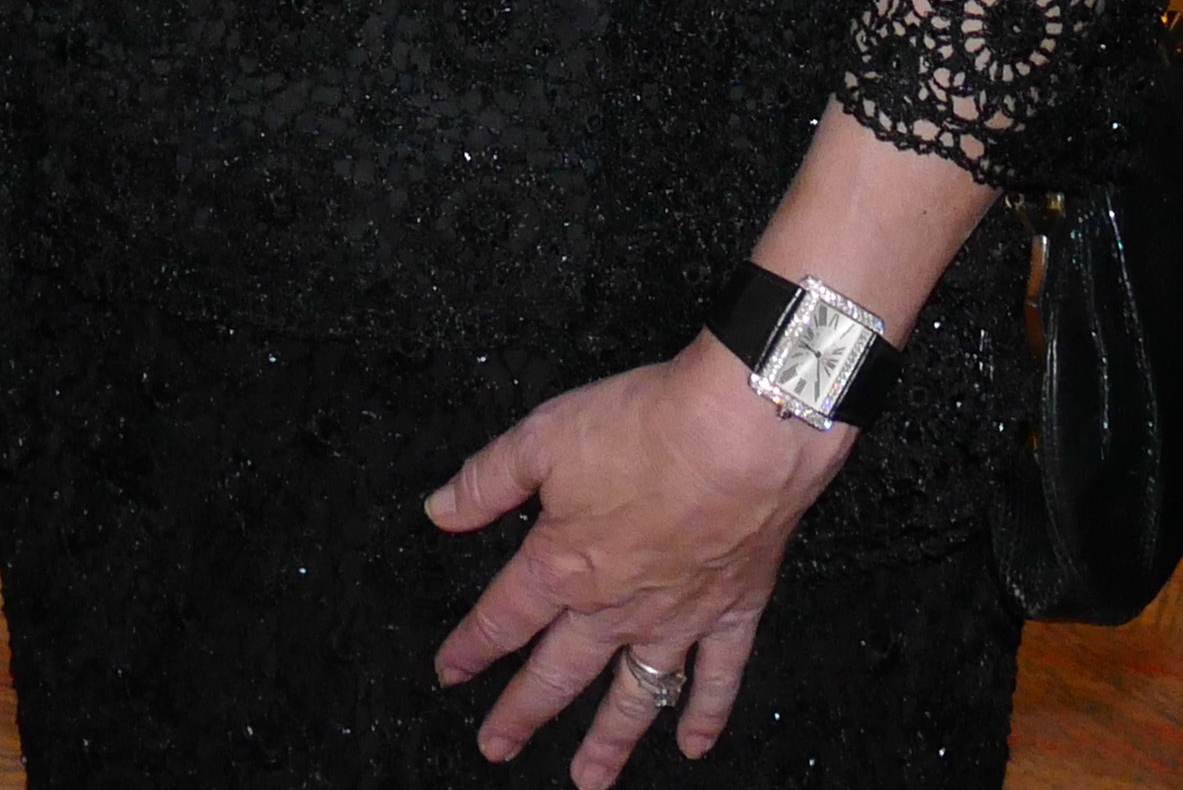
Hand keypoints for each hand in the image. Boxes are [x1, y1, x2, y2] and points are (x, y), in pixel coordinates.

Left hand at [427, 333, 855, 781]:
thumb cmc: (646, 426)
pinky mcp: (732, 610)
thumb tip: (441, 511)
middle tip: (497, 747)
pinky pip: (717, 677)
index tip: (450, 672)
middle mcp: (614, 605)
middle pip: (559, 672)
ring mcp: (676, 616)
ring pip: (634, 694)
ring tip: (587, 779)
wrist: (742, 430)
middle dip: (522, 712)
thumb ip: (488, 480)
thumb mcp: (544, 436)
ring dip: (607, 741)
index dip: (471, 648)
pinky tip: (693, 744)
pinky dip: (705, 715)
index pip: (503, 618)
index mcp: (563, 563)